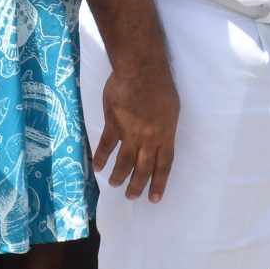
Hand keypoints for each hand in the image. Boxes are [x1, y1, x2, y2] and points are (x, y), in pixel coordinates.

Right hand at [91, 61, 178, 202]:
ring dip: (118, 176)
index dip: (159, 184)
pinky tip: (97, 167)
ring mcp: (130, 133)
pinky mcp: (113, 124)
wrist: (141, 70)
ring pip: (124, 162)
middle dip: (137, 186)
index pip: (163, 166)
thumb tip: (160, 141)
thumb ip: (165, 128)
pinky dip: (101, 158)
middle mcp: (148, 139)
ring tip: (114, 184)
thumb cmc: (160, 86)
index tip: (154, 198)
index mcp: (165, 135)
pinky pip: (106, 146)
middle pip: (143, 169)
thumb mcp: (172, 110)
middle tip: (131, 197)